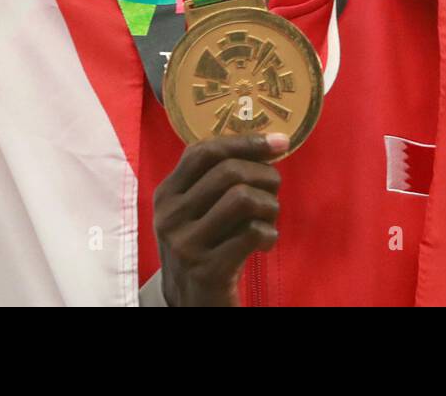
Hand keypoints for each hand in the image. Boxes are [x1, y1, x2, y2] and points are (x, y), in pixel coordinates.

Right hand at [153, 131, 288, 305]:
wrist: (189, 304)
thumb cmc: (203, 247)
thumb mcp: (195, 212)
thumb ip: (217, 181)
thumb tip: (272, 143)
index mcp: (167, 194)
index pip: (203, 151)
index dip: (245, 142)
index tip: (278, 142)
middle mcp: (170, 216)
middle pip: (228, 172)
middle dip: (265, 175)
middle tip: (275, 189)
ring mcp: (186, 244)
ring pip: (243, 198)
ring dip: (269, 205)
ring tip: (269, 218)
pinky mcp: (207, 269)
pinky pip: (252, 234)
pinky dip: (269, 234)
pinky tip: (265, 243)